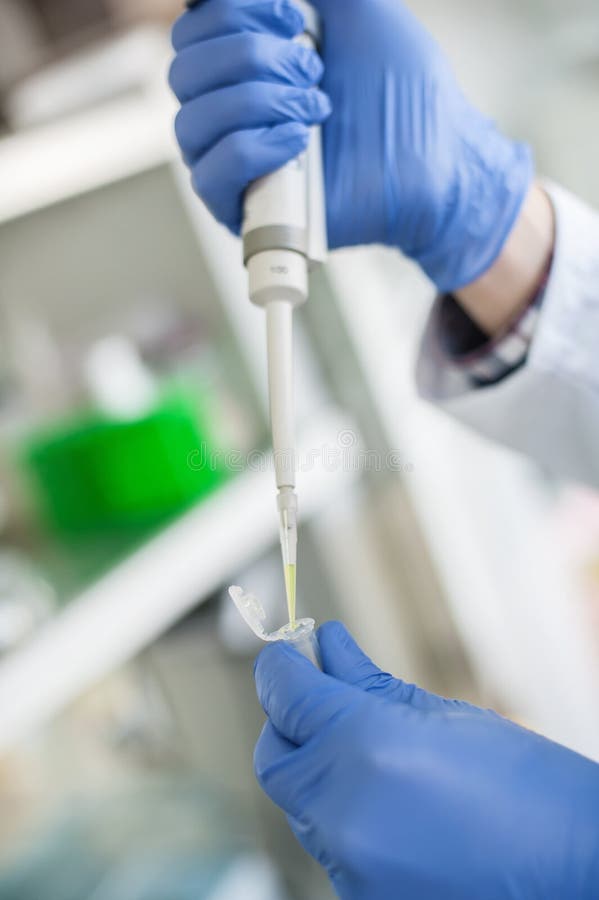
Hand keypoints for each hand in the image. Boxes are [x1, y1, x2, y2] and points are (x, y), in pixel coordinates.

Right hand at [169, 0, 532, 291]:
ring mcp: (236, 164)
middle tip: (313, 70)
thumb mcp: (360, 10)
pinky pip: (212, 176)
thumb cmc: (404, 93)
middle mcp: (230, 112)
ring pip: (191, 121)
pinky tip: (299, 141)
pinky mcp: (247, 211)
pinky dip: (252, 150)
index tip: (292, 15)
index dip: (231, 12)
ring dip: (256, 102)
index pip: (192, 31)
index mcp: (243, 66)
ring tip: (316, 107)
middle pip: (184, 72)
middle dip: (250, 58)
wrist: (436, 158)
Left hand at [254, 622, 598, 899]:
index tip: (289, 652)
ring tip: (372, 749)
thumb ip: (371, 682)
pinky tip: (389, 798)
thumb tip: (330, 647)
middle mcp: (341, 812)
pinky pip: (330, 843)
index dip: (281, 666)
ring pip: (301, 803)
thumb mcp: (447, 716)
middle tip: (324, 694)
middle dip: (290, 720)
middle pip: (277, 757)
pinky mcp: (362, 898)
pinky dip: (345, 813)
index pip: (285, 696)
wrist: (580, 874)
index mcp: (362, 749)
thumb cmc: (530, 791)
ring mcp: (348, 866)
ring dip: (320, 768)